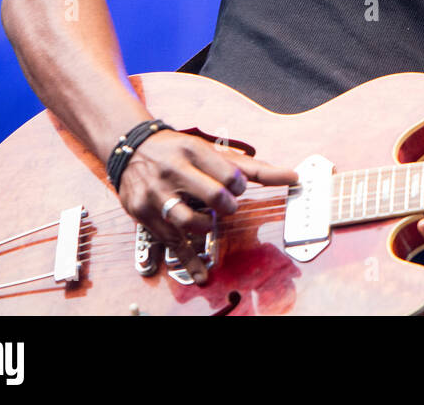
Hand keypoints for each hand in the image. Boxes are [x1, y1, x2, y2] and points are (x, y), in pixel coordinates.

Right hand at [116, 130, 297, 283]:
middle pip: (212, 196)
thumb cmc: (180, 151)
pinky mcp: (144, 214)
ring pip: (188, 221)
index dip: (240, 185)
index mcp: (194, 151)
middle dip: (227, 206)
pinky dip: (189, 261)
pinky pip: (170, 241)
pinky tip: (203, 275)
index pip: (228, 174)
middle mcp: (173, 172)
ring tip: (209, 221)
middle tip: (227, 206)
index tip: (238, 187)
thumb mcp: (212, 150)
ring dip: (206, 226)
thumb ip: (253, 167)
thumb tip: (292, 176)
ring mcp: (156, 194)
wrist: (131, 149)